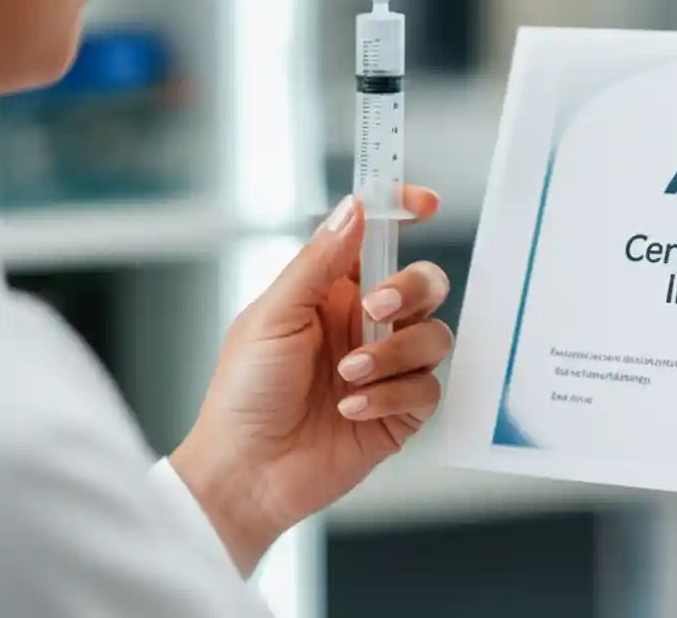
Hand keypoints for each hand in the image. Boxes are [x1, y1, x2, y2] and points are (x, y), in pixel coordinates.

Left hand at [170, 187, 452, 574]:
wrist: (246, 473)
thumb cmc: (242, 394)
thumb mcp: (273, 316)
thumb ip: (319, 261)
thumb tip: (354, 208)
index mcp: (333, 293)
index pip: (379, 241)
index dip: (404, 214)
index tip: (424, 202)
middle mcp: (366, 325)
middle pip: (425, 284)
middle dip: (410, 289)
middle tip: (377, 307)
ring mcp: (388, 367)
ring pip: (434, 336)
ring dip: (393, 352)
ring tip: (348, 375)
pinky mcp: (401, 409)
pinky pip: (426, 387)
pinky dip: (390, 395)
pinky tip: (350, 409)